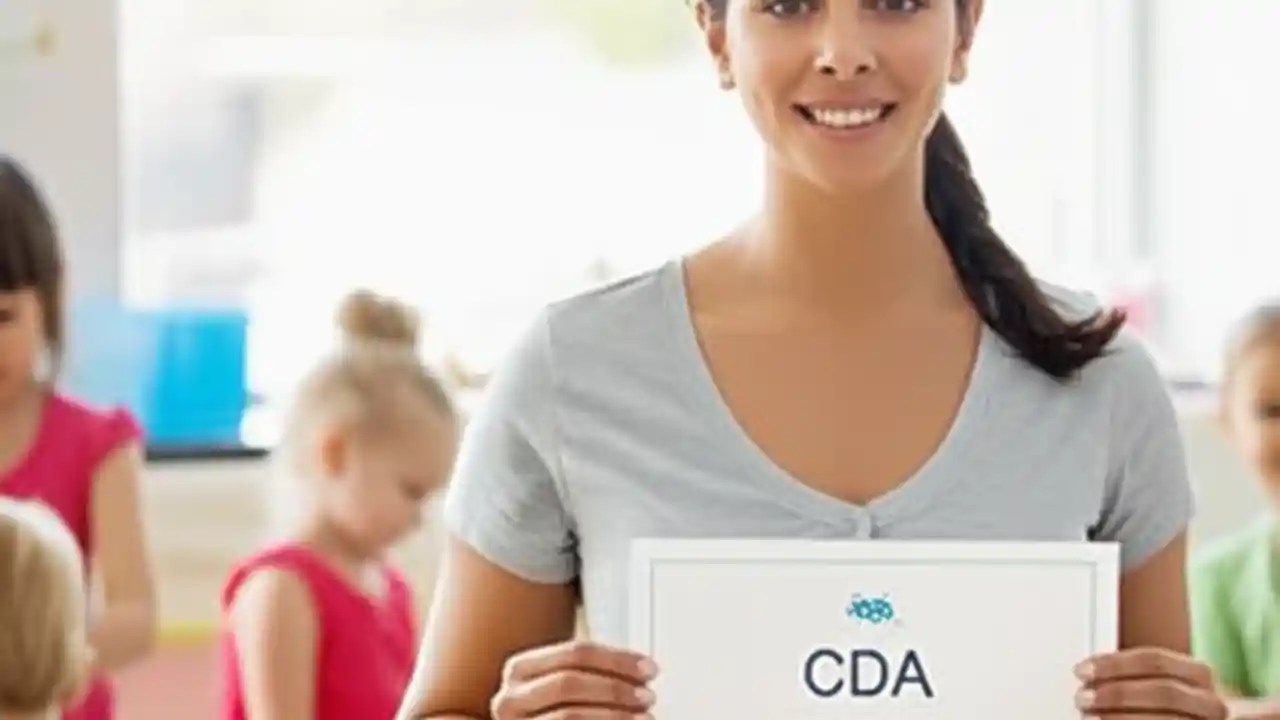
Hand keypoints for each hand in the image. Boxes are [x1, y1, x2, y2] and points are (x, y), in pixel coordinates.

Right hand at [491, 640, 657, 718]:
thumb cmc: (553, 711)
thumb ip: (593, 673)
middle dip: (614, 688)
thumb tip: (643, 671)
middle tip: (648, 695)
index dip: (617, 659)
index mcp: (520, 668)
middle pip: (569, 682)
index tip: (649, 668)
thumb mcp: (564, 685)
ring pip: (568, 715)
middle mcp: (509, 697)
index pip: (574, 653)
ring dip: (614, 715)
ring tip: (644, 717)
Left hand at [1073, 647, 1226, 718]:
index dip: (1115, 664)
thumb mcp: (1164, 686)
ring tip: (1088, 717)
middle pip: (1163, 692)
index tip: (1082, 670)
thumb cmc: (1177, 708)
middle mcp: (1212, 701)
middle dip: (1117, 694)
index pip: (1155, 660)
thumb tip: (1088, 672)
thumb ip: (1134, 677)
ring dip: (1120, 718)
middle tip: (1082, 697)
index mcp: (1199, 675)